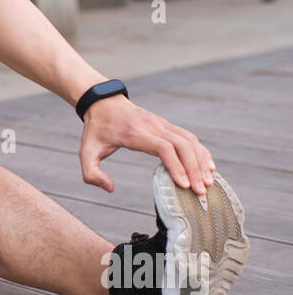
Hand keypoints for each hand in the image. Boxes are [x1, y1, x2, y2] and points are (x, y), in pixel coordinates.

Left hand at [78, 94, 215, 194]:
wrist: (103, 103)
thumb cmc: (96, 129)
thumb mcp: (86, 151)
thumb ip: (91, 173)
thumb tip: (110, 188)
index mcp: (135, 133)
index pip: (163, 147)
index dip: (176, 165)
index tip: (184, 184)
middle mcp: (153, 126)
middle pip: (182, 145)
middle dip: (194, 168)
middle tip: (201, 191)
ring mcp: (162, 124)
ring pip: (189, 140)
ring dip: (201, 161)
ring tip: (208, 182)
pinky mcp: (167, 125)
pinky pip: (189, 137)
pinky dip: (201, 151)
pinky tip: (208, 166)